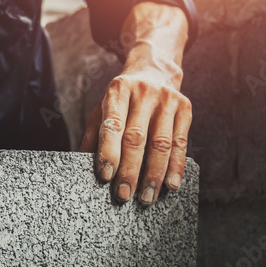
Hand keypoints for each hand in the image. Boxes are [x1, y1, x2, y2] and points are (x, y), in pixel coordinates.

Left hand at [78, 3, 190, 204]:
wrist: (154, 69)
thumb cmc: (123, 98)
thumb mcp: (102, 108)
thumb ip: (92, 136)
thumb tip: (80, 166)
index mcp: (118, 91)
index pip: (113, 124)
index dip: (109, 151)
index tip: (105, 176)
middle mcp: (143, 93)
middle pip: (137, 137)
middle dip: (130, 170)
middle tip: (123, 195)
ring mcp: (167, 99)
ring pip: (161, 143)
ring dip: (154, 174)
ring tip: (146, 197)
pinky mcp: (185, 108)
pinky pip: (181, 142)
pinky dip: (176, 167)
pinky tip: (170, 185)